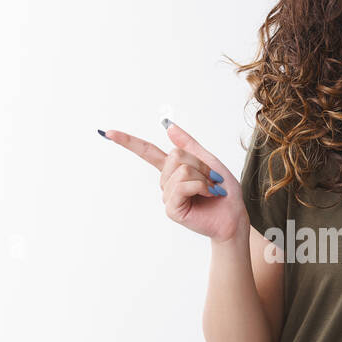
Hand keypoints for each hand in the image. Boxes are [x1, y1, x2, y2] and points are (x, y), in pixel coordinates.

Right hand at [100, 121, 246, 241]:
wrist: (234, 215)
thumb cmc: (223, 191)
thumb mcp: (208, 160)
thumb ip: (188, 144)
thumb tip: (168, 126)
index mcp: (172, 169)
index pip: (146, 152)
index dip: (128, 141)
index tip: (108, 133)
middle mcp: (166, 182)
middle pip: (175, 155)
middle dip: (200, 164)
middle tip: (213, 178)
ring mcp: (167, 196)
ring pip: (181, 170)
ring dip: (203, 177)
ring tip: (211, 189)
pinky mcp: (171, 209)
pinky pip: (183, 186)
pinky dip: (200, 187)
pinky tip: (208, 195)